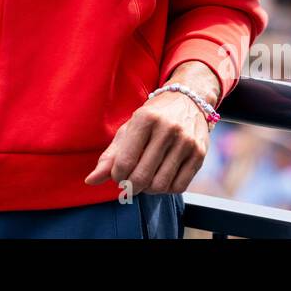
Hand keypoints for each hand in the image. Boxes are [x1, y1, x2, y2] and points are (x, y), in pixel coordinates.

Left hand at [84, 90, 210, 194]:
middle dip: (131, 186)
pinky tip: (162, 178)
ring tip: (146, 180)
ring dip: (148, 189)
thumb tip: (90, 181)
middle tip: (130, 182)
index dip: (117, 176)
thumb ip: (109, 156)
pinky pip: (179, 187)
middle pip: (142, 177)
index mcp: (145, 119)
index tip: (118, 175)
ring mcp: (186, 142)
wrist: (189, 100)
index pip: (125, 162)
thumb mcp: (129, 129)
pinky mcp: (200, 154)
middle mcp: (168, 129)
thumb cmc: (152, 117)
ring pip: (160, 185)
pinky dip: (166, 189)